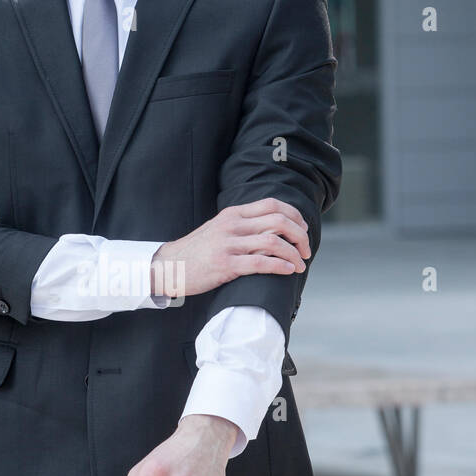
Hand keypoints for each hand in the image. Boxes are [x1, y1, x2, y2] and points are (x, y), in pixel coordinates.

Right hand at [150, 196, 309, 299]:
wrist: (168, 267)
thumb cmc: (196, 252)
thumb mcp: (218, 230)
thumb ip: (241, 226)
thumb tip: (271, 230)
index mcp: (233, 214)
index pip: (273, 205)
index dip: (295, 216)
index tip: (303, 230)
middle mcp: (232, 225)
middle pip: (279, 221)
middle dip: (300, 235)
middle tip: (306, 250)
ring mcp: (228, 245)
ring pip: (274, 242)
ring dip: (294, 254)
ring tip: (300, 265)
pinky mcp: (225, 265)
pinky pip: (260, 263)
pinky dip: (280, 266)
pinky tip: (288, 271)